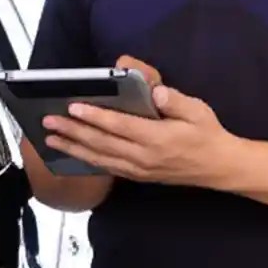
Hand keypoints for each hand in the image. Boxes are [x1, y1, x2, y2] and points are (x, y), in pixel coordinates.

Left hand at [42, 58, 231, 186]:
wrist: (219, 167)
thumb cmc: (207, 134)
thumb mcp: (198, 111)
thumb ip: (175, 101)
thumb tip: (154, 91)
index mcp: (157, 138)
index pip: (119, 126)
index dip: (94, 117)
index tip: (73, 107)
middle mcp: (143, 157)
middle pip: (101, 143)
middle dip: (72, 131)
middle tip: (48, 120)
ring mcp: (139, 170)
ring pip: (99, 159)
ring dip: (73, 148)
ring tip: (51, 138)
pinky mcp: (138, 176)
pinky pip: (107, 168)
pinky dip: (87, 160)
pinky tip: (73, 154)